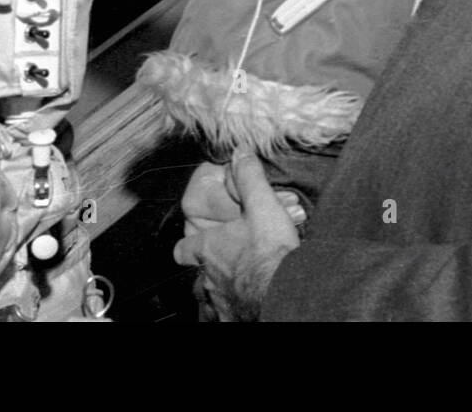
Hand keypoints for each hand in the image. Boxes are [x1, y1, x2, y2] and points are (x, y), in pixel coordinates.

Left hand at [174, 151, 299, 320]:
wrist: (288, 293)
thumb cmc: (271, 252)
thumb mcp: (263, 205)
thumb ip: (249, 177)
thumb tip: (240, 152)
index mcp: (209, 249)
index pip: (183, 249)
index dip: (187, 245)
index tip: (194, 244)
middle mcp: (208, 279)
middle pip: (197, 277)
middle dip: (209, 270)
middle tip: (227, 265)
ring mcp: (221, 304)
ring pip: (211, 300)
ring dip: (222, 292)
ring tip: (240, 287)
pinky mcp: (236, 319)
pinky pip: (229, 317)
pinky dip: (237, 311)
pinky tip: (250, 306)